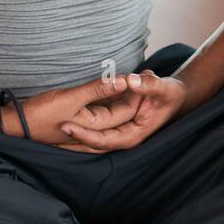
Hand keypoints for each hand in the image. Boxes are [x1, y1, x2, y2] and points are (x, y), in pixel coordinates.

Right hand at [24, 75, 146, 152]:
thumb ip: (97, 89)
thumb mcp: (70, 98)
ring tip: (132, 78)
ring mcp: (87, 130)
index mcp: (96, 128)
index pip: (127, 110)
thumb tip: (123, 81)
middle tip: (144, 75)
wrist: (16, 127)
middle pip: (122, 113)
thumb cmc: (40, 114)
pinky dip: (107, 100)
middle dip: (134, 95)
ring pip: (111, 112)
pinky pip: (100, 113)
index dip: (137, 91)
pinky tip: (110, 87)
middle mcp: (95, 133)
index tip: (145, 74)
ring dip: (121, 96)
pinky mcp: (78, 124)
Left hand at [57, 70, 188, 151]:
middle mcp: (123, 137)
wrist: (177, 96)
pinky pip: (92, 127)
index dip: (83, 135)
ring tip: (46, 124)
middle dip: (70, 136)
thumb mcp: (163, 88)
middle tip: (47, 125)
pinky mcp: (114, 122)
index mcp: (133, 135)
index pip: (102, 141)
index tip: (64, 125)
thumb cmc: (172, 94)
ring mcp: (118, 131)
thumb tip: (132, 80)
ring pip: (90, 136)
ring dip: (71, 132)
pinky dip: (78, 124)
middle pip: (91, 142)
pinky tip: (61, 117)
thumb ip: (148, 84)